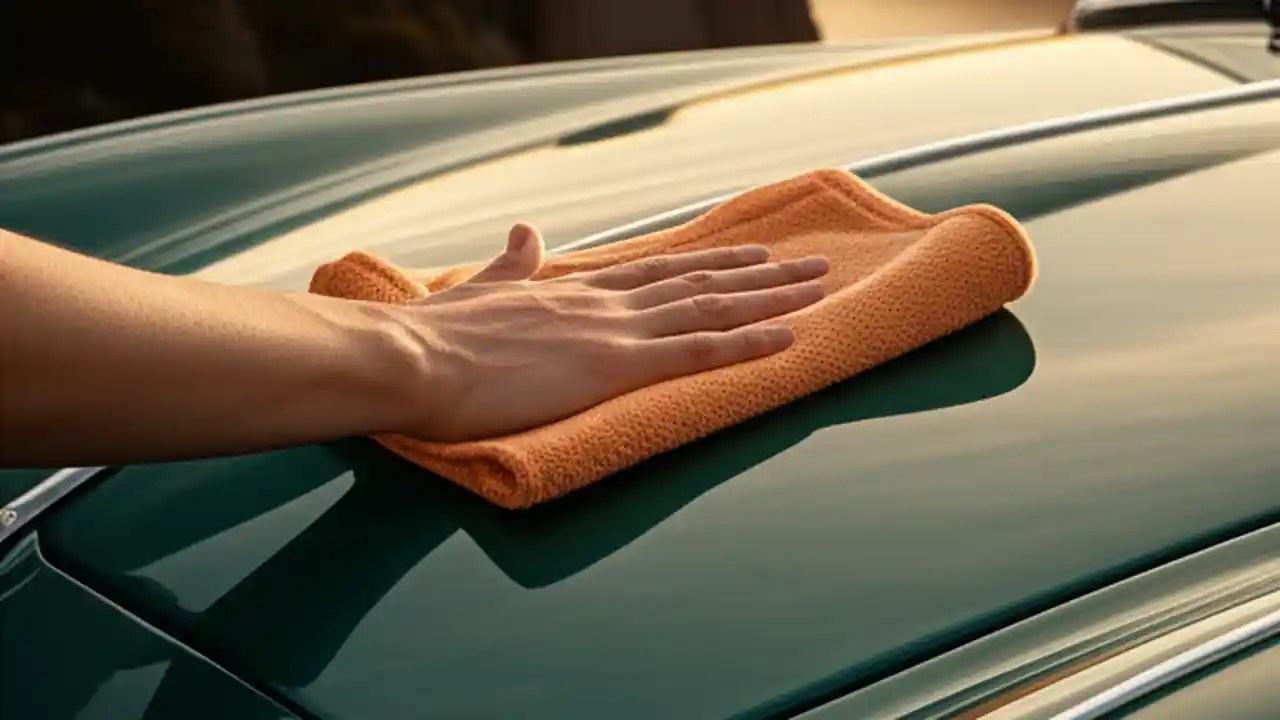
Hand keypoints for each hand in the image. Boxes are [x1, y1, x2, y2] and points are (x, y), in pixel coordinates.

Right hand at [387, 224, 828, 440]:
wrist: (413, 359)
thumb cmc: (435, 339)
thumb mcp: (481, 290)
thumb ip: (513, 265)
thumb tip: (527, 230)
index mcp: (574, 290)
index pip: (658, 271)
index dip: (710, 263)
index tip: (750, 254)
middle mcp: (606, 303)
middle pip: (701, 282)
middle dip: (761, 275)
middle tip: (812, 265)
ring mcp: (615, 331)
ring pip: (713, 308)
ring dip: (773, 297)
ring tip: (820, 285)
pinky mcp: (616, 366)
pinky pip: (700, 351)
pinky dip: (750, 342)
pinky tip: (789, 335)